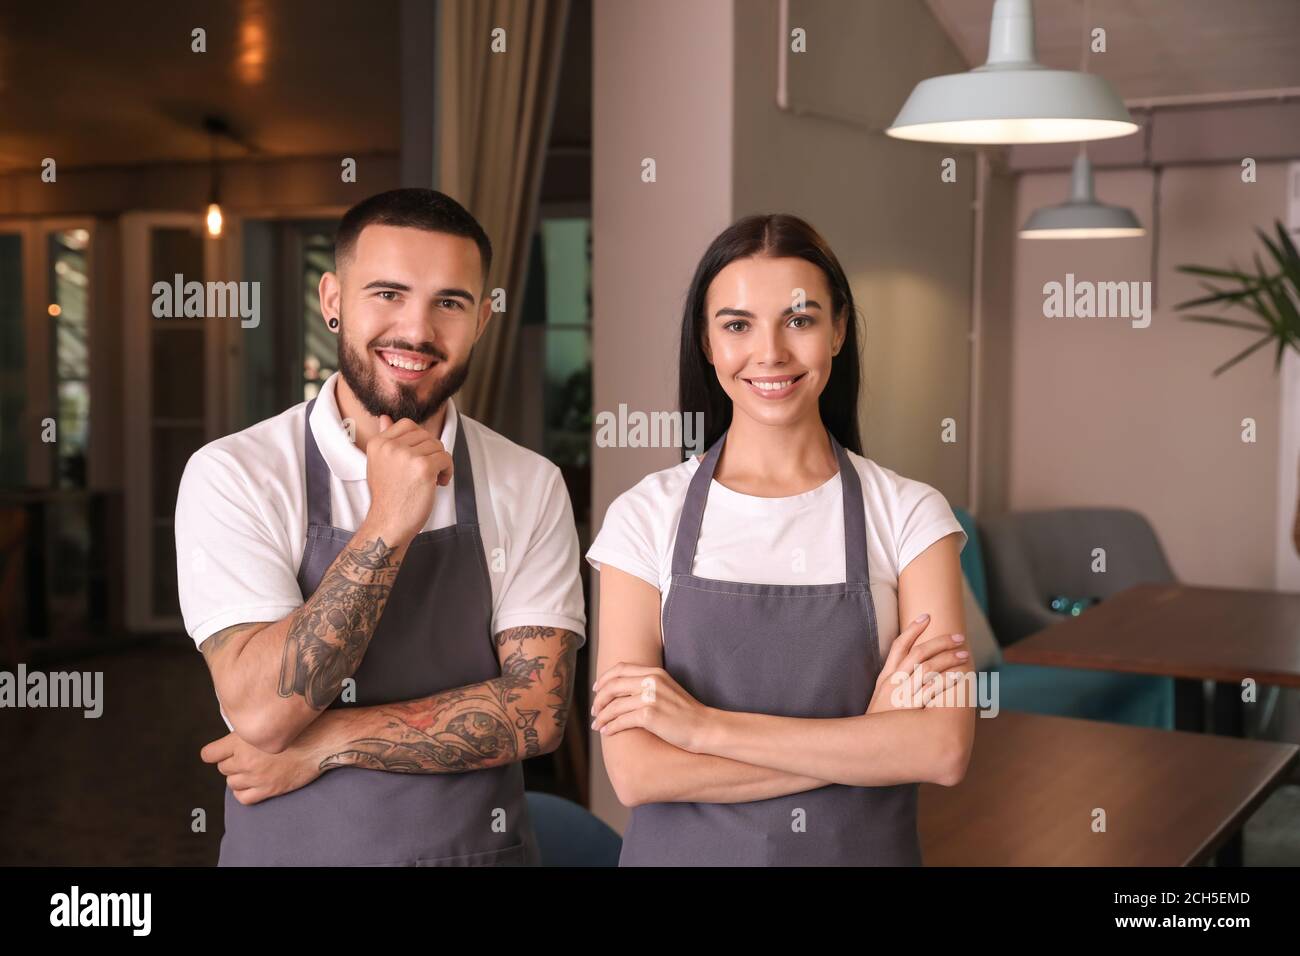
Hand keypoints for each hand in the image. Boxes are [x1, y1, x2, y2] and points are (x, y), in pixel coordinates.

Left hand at [200, 716, 335, 804]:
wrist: (324, 741)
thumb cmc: (302, 726)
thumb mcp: (271, 721)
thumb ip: (251, 730)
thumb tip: (236, 735)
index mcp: (242, 739)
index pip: (209, 754)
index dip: (215, 752)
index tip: (220, 751)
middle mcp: (246, 759)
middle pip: (222, 768)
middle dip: (232, 762)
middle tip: (246, 756)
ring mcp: (257, 776)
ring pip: (231, 783)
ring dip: (239, 777)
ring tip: (253, 769)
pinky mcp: (269, 789)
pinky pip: (243, 798)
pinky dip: (244, 792)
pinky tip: (254, 783)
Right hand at [364, 414, 453, 544]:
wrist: (389, 523)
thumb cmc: (388, 496)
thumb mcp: (378, 463)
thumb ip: (385, 439)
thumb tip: (386, 417)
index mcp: (378, 443)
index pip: (408, 424)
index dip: (419, 441)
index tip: (417, 460)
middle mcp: (390, 446)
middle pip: (425, 435)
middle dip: (431, 452)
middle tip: (426, 473)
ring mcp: (407, 456)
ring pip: (437, 446)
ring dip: (440, 463)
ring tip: (432, 479)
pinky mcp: (423, 467)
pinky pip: (446, 458)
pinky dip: (447, 471)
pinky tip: (439, 483)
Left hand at [590, 662, 711, 751]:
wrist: (705, 727)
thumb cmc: (686, 713)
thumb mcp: (668, 689)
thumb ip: (648, 685)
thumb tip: (624, 692)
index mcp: (655, 672)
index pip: (620, 668)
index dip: (604, 679)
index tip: (596, 689)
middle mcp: (651, 681)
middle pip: (613, 686)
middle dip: (599, 699)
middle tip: (594, 710)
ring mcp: (650, 698)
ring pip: (614, 705)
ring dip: (602, 716)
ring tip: (597, 725)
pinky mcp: (650, 716)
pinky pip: (621, 720)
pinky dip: (611, 726)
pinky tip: (607, 732)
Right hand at [867, 614, 968, 714]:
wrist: (868, 746)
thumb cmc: (879, 723)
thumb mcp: (880, 698)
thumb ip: (893, 683)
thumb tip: (912, 670)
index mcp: (885, 676)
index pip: (899, 645)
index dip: (913, 629)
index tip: (927, 616)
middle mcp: (894, 682)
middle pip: (919, 653)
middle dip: (940, 641)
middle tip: (959, 637)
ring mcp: (904, 694)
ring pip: (929, 668)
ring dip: (949, 658)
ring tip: (965, 653)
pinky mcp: (914, 709)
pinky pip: (933, 690)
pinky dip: (948, 679)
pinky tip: (960, 674)